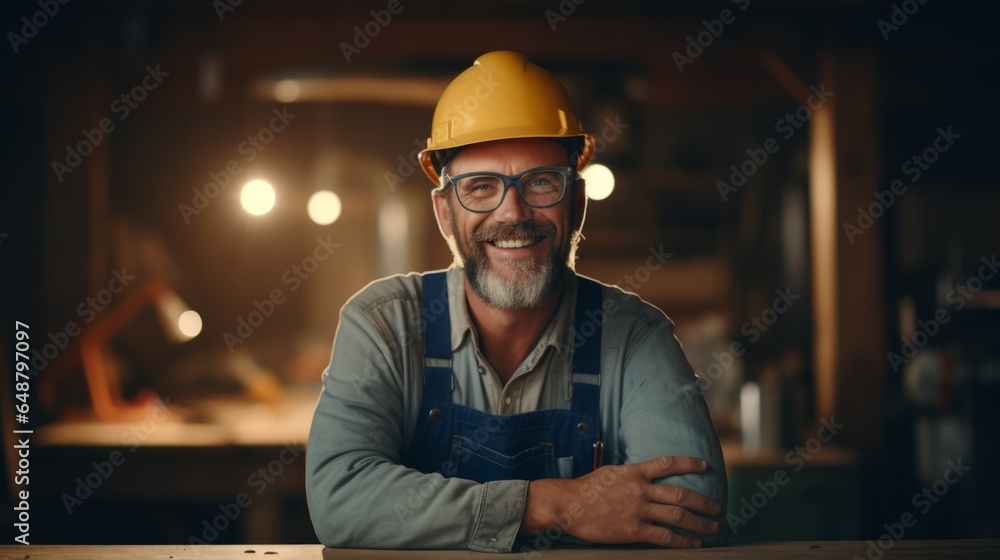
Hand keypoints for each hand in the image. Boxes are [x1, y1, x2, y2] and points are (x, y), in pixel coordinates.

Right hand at [521, 456, 721, 547]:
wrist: (568, 505)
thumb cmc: (586, 488)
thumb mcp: (610, 472)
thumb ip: (630, 473)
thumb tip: (644, 473)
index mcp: (634, 472)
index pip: (667, 464)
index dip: (689, 463)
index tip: (705, 465)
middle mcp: (640, 490)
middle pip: (680, 494)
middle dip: (703, 501)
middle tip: (717, 507)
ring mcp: (638, 510)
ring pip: (677, 515)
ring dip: (700, 522)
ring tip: (713, 526)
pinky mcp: (633, 530)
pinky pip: (665, 536)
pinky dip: (683, 540)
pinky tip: (694, 542)